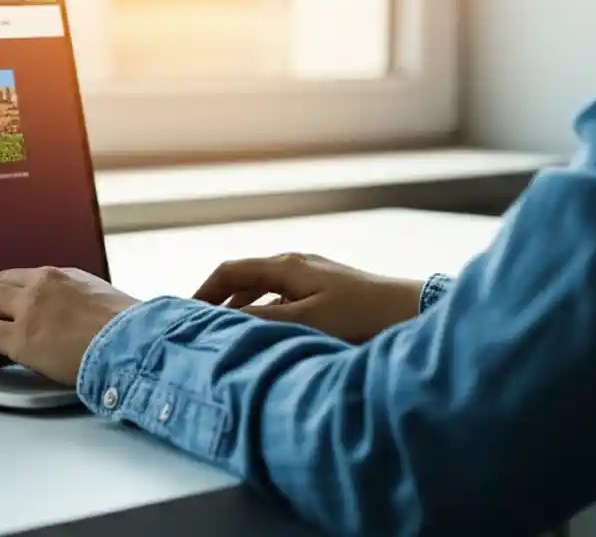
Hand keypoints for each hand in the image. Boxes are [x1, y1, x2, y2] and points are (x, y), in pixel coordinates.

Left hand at [0, 267, 138, 384]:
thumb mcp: (103, 301)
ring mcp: (29, 310)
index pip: (22, 277)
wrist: (134, 343)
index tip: (4, 307)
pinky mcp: (20, 339)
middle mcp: (42, 285)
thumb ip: (81, 303)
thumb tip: (78, 320)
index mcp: (63, 276)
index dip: (7, 294)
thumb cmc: (130, 330)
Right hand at [193, 253, 422, 342]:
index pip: (230, 270)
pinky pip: (282, 296)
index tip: (184, 312)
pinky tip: (267, 332)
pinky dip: (265, 311)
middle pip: (244, 277)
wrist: (411, 311)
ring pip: (263, 288)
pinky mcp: (326, 288)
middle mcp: (295, 263)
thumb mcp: (306, 319)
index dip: (204, 290)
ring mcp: (312, 274)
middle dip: (219, 299)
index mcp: (286, 265)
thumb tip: (222, 322)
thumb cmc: (361, 315)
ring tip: (227, 332)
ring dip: (242, 307)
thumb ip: (262, 319)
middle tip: (200, 325)